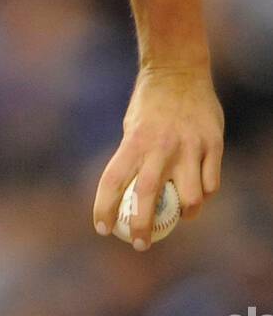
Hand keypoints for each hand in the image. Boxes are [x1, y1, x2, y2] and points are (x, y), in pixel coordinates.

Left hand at [93, 63, 223, 248]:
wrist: (179, 70)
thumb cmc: (151, 103)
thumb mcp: (133, 126)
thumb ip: (133, 157)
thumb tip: (126, 193)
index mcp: (135, 140)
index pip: (113, 180)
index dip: (104, 207)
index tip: (102, 228)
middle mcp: (160, 146)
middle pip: (148, 196)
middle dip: (142, 226)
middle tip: (140, 244)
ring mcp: (189, 146)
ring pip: (190, 197)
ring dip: (185, 213)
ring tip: (180, 215)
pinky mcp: (212, 144)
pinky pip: (211, 183)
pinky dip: (205, 194)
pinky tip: (199, 193)